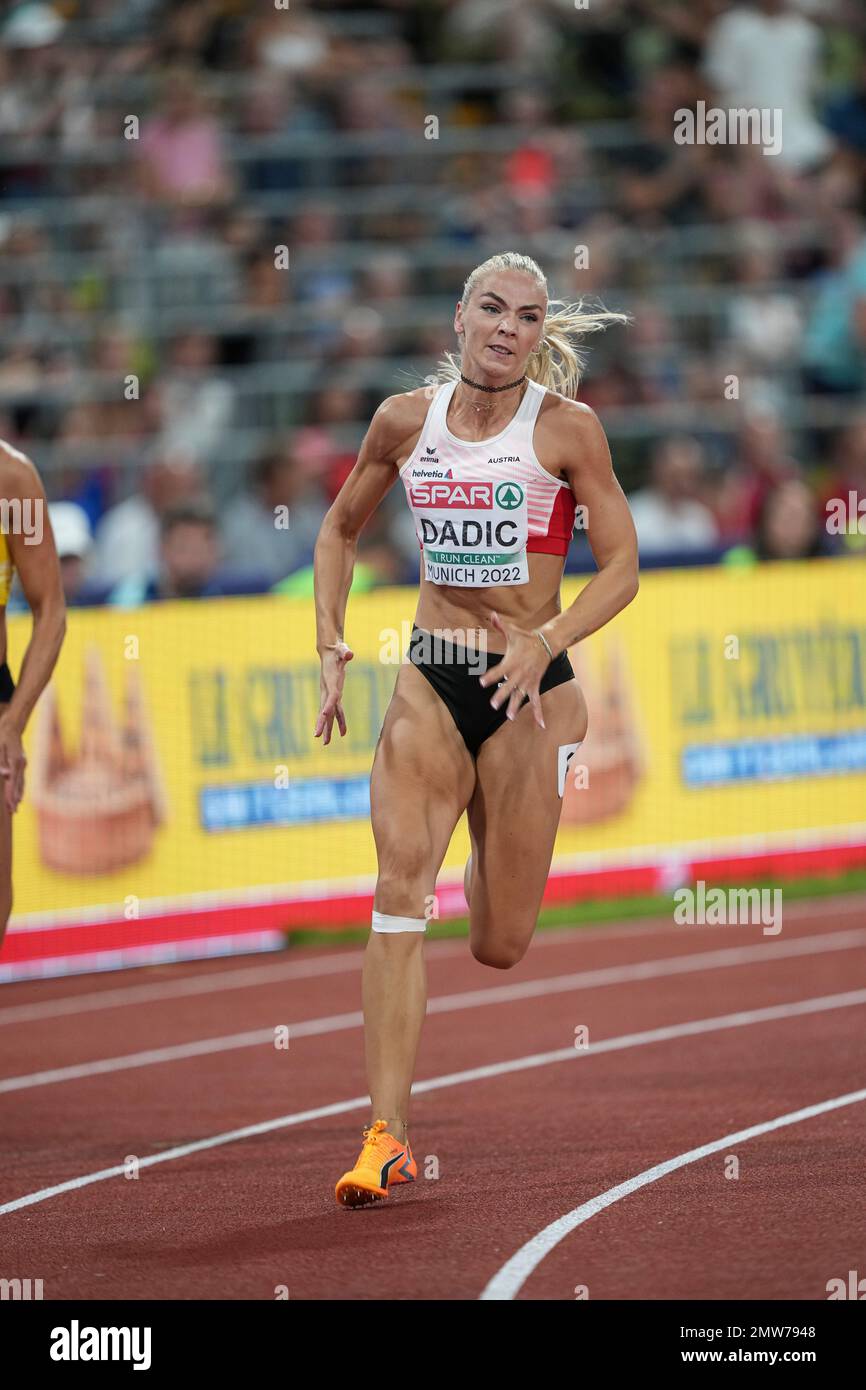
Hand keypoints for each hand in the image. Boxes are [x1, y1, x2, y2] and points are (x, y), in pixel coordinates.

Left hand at [0, 712, 26, 812]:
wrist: (12, 726)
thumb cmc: (1, 737)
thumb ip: (1, 763)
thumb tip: (5, 775)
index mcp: (15, 762)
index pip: (12, 783)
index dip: (10, 795)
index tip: (10, 806)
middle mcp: (21, 765)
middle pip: (18, 785)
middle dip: (15, 799)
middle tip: (14, 811)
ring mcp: (23, 764)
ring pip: (22, 783)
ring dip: (19, 795)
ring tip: (16, 806)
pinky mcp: (22, 763)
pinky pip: (21, 778)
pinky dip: (20, 787)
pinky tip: (19, 793)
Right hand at [314, 640, 353, 745]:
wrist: (330, 653)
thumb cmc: (337, 652)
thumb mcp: (342, 650)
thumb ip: (345, 652)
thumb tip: (350, 654)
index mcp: (330, 683)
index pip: (330, 697)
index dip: (327, 706)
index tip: (323, 717)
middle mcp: (328, 691)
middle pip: (325, 710)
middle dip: (321, 723)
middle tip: (318, 736)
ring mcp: (330, 695)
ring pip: (329, 715)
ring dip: (328, 728)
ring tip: (326, 743)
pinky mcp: (335, 695)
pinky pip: (337, 711)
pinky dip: (339, 722)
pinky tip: (343, 733)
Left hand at [477, 611, 547, 728]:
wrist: (547, 643)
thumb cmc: (526, 638)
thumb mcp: (513, 631)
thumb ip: (500, 625)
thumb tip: (491, 614)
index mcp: (511, 662)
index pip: (497, 670)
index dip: (489, 676)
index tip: (481, 682)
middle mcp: (519, 674)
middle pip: (508, 686)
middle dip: (501, 695)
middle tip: (493, 704)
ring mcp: (528, 681)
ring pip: (521, 696)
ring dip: (515, 706)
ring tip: (509, 717)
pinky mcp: (535, 685)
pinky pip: (537, 701)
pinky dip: (539, 713)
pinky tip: (541, 725)